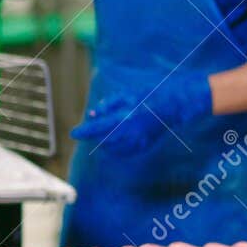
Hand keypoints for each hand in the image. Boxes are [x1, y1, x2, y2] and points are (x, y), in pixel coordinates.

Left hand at [71, 72, 212, 155]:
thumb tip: (92, 115)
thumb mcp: (126, 94)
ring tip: (104, 135)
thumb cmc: (149, 95)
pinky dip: (116, 149)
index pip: (97, 128)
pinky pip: (124, 152)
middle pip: (102, 141)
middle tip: (91, 130)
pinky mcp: (144, 146)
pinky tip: (116, 142)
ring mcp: (138, 141)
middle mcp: (130, 132)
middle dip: (94, 136)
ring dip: (104, 143)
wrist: (173, 105)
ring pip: (112, 149)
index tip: (73, 134)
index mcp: (124, 117)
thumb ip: (107, 105)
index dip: (83, 131)